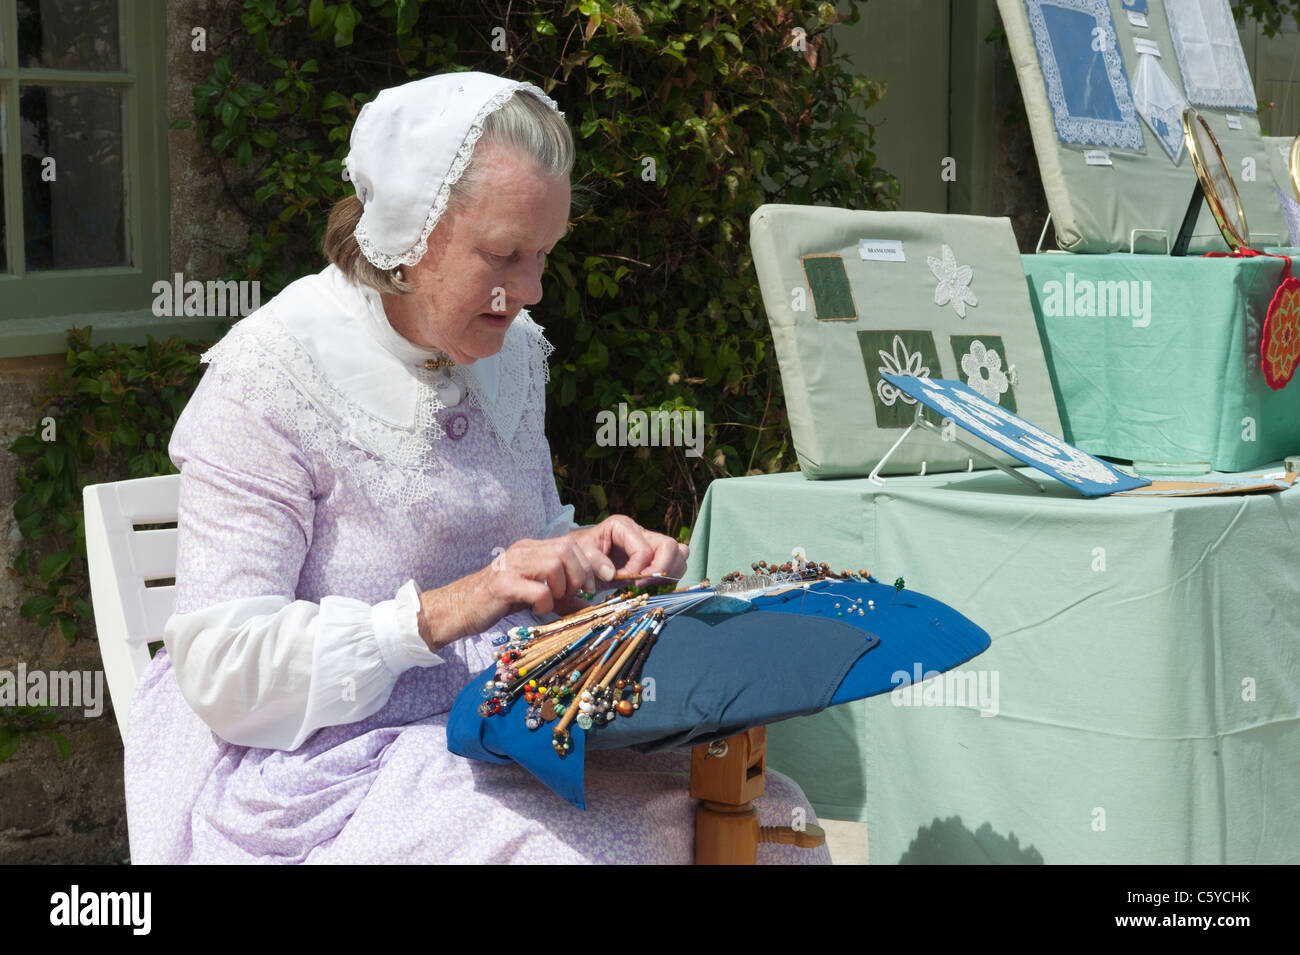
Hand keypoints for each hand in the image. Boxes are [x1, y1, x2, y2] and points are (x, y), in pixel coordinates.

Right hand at [416, 536, 611, 651]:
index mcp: (532, 549)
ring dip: (562, 588)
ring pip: (554, 565)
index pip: (571, 544)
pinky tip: (536, 609)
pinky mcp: (502, 585)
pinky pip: (537, 590)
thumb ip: (561, 595)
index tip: (596, 585)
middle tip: (573, 595)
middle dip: (580, 575)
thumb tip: (590, 604)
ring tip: (552, 602)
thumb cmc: (498, 601)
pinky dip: (545, 603)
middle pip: (567, 550)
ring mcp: (511, 565)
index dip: (590, 564)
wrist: (458, 608)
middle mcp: (523, 551)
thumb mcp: (535, 595)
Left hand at [568, 515, 688, 588]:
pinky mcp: (657, 553)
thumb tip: (612, 574)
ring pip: (680, 553)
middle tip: (642, 583)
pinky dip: (671, 575)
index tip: (622, 581)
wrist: (583, 554)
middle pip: (670, 546)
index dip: (636, 570)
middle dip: (660, 569)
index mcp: (622, 526)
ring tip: (648, 582)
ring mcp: (652, 541)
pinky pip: (678, 562)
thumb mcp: (582, 554)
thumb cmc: (582, 552)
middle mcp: (642, 531)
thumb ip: (594, 562)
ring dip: (669, 572)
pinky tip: (654, 582)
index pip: (643, 550)